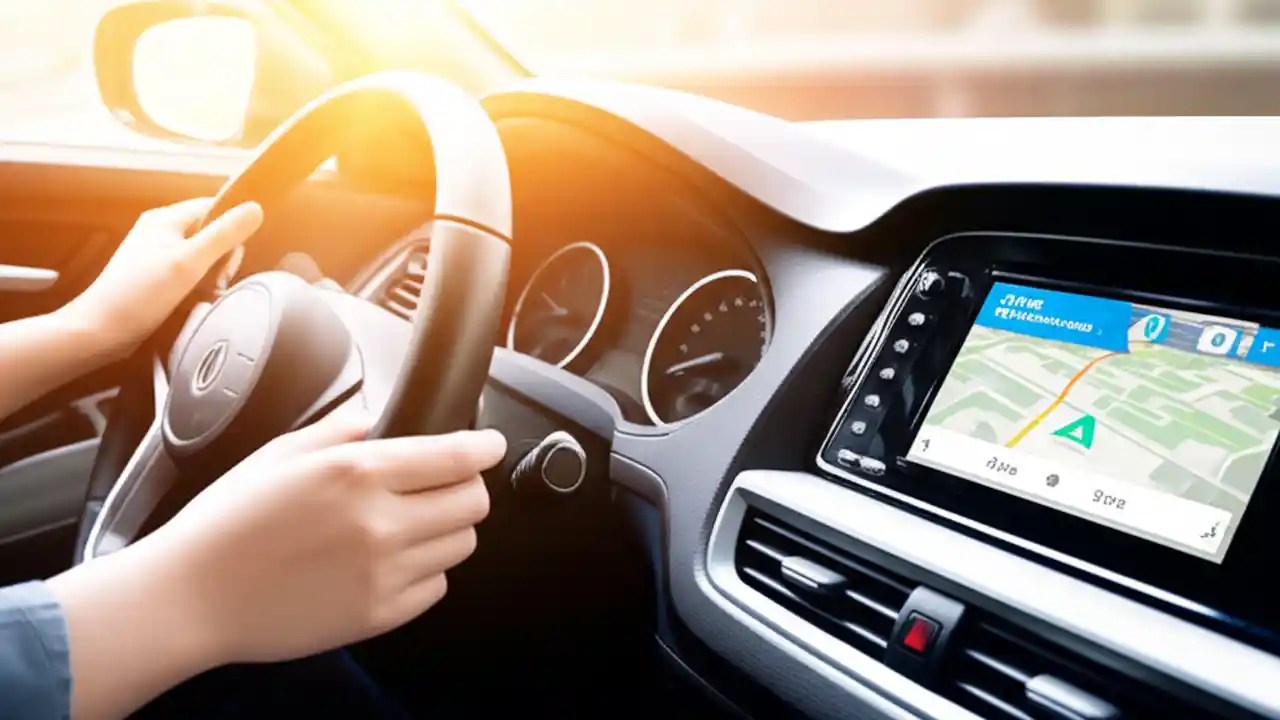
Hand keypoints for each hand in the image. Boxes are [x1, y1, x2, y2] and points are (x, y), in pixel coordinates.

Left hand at [66, 198, 263, 359]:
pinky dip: (196, 286)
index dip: (232, 229)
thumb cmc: (138, 296)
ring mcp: (155, 253)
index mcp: (165, 218)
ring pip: (202, 256)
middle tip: (213, 280)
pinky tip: (191, 301)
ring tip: (200, 294)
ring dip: (209, 275)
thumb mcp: (189, 263)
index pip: (215, 207)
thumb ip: (224, 235)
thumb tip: (255, 209)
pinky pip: (189, 272)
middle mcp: (159, 231)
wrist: (100, 331)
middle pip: (211, 233)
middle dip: (221, 258)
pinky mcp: (154, 275)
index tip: (231, 256)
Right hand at [149, 418, 505, 664]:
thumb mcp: (280, 453)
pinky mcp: (379, 614)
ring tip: (409, 526)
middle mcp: (379, 522)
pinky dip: (425, 572)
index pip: (456, 457)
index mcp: (356, 473)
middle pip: (472, 502)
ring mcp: (383, 572)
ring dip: (447, 530)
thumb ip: (341, 430)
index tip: (490, 445)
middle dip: (466, 488)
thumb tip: (379, 421)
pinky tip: (390, 562)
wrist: (191, 597)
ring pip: (461, 545)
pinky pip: (436, 586)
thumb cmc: (227, 525)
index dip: (484, 448)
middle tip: (444, 487)